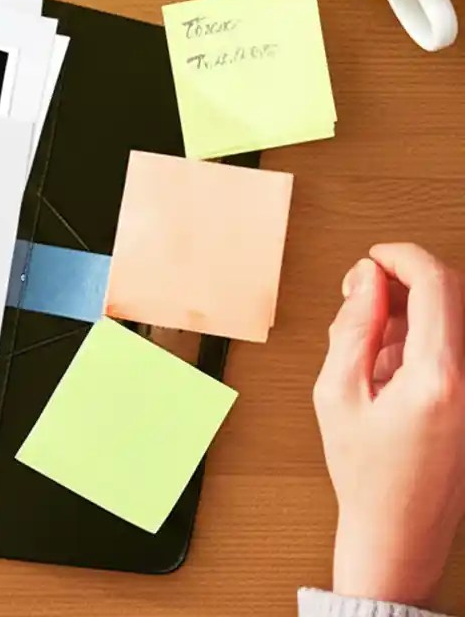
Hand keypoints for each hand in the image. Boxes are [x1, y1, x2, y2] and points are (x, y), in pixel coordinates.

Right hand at [313, 243, 464, 606]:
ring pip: (453, 317)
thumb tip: (365, 280)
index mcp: (438, 376)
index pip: (436, 284)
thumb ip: (351, 328)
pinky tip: (388, 368)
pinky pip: (454, 346)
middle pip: (452, 294)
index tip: (372, 258)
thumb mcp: (336, 394)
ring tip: (367, 346)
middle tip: (359, 295)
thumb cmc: (365, 474)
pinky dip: (422, 338)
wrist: (399, 531)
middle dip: (404, 281)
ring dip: (411, 311)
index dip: (401, 257)